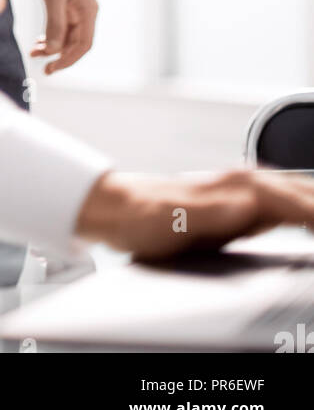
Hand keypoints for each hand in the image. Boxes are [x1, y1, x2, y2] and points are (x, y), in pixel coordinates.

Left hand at [30, 0, 97, 72]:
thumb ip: (55, 23)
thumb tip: (54, 50)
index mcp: (88, 10)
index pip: (84, 44)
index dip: (70, 59)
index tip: (53, 67)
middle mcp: (85, 14)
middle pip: (76, 44)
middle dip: (59, 56)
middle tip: (43, 68)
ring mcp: (76, 12)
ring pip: (67, 39)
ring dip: (52, 48)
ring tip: (34, 52)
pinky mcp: (66, 10)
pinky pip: (60, 30)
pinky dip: (50, 38)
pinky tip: (38, 43)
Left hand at [75, 167, 313, 259]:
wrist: (116, 209)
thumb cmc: (140, 215)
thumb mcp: (175, 218)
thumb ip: (212, 211)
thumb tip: (247, 206)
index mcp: (234, 186)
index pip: (294, 202)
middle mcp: (241, 184)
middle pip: (299, 193)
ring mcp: (239, 194)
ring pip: (292, 197)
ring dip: (310, 206)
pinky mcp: (235, 209)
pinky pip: (281, 209)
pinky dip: (300, 214)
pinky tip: (304, 225)